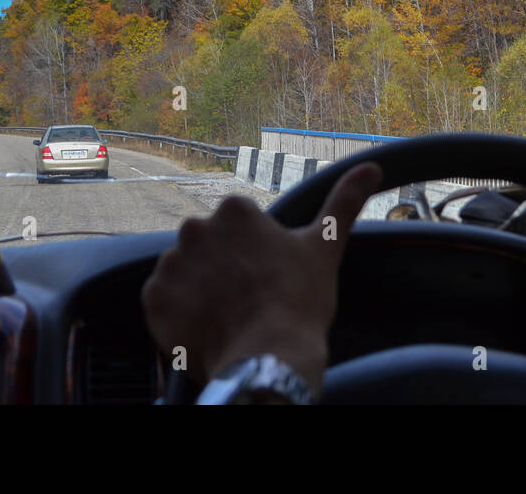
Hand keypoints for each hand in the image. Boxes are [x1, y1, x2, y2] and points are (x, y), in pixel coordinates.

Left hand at [141, 162, 382, 392]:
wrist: (268, 357)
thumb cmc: (300, 300)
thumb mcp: (325, 245)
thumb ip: (344, 201)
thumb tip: (372, 167)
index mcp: (234, 211)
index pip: (237, 229)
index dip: (253, 257)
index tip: (266, 278)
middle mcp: (195, 228)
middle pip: (208, 249)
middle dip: (222, 269)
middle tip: (247, 300)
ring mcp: (172, 264)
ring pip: (185, 273)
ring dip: (199, 289)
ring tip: (227, 316)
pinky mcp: (154, 298)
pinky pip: (164, 301)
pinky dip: (179, 313)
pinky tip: (206, 327)